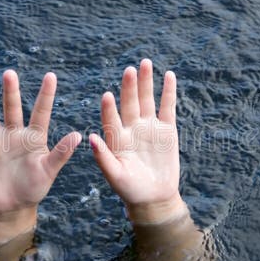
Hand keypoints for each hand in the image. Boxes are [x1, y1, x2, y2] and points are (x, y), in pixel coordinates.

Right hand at [0, 70, 81, 243]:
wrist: (12, 207)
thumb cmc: (34, 188)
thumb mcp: (48, 171)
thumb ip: (60, 154)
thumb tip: (78, 136)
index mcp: (34, 138)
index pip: (41, 112)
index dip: (46, 95)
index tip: (51, 75)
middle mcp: (14, 135)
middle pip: (12, 109)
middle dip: (10, 92)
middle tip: (10, 73)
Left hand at [89, 59, 187, 224]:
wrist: (154, 197)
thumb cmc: (130, 189)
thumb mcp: (115, 176)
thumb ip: (103, 157)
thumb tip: (91, 138)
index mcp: (116, 138)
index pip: (111, 118)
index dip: (109, 108)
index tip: (107, 95)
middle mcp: (131, 128)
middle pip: (130, 102)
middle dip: (129, 86)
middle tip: (129, 69)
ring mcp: (149, 127)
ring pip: (147, 99)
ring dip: (146, 82)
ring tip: (145, 63)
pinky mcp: (167, 129)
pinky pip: (167, 107)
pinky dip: (168, 92)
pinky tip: (168, 75)